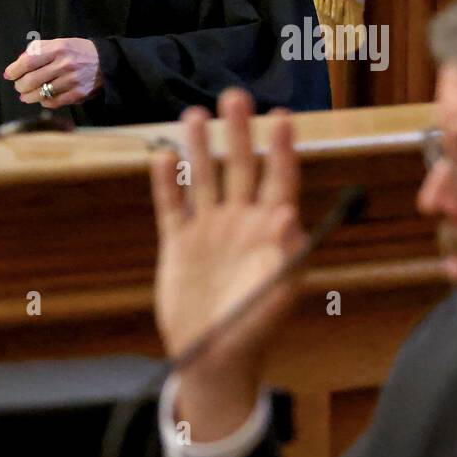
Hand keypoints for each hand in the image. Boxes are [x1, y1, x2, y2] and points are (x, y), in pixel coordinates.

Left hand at [3, 37, 101, 107]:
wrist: (105, 61)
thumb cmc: (77, 51)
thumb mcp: (59, 42)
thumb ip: (38, 50)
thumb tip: (19, 63)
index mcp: (58, 49)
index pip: (28, 61)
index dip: (15, 70)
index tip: (9, 74)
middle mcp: (65, 65)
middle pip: (31, 80)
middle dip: (20, 85)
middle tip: (19, 86)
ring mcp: (72, 81)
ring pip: (41, 94)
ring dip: (28, 96)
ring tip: (26, 95)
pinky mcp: (78, 94)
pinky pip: (53, 102)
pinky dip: (44, 101)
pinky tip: (43, 98)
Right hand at [151, 89, 304, 440]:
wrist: (212, 359)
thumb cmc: (253, 329)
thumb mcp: (275, 294)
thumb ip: (284, 255)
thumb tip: (292, 214)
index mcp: (270, 232)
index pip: (280, 180)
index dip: (281, 149)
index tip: (282, 116)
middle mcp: (240, 223)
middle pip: (241, 167)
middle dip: (239, 133)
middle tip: (235, 97)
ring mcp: (208, 230)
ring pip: (205, 178)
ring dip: (200, 147)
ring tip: (194, 113)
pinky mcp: (178, 244)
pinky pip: (172, 206)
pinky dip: (168, 183)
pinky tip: (164, 156)